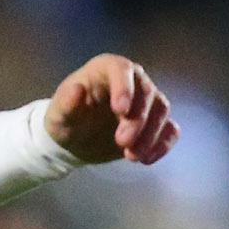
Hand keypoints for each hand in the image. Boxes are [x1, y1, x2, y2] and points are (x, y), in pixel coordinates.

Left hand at [45, 56, 177, 165]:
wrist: (75, 140)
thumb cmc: (66, 119)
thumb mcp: (58, 114)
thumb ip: (65, 102)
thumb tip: (76, 89)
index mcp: (106, 69)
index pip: (122, 69)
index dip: (125, 88)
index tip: (121, 111)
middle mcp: (131, 80)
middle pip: (147, 92)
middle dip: (138, 120)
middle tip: (122, 142)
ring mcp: (146, 101)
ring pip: (162, 110)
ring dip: (151, 135)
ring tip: (131, 156)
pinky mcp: (154, 123)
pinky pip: (170, 129)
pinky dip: (162, 144)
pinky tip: (146, 159)